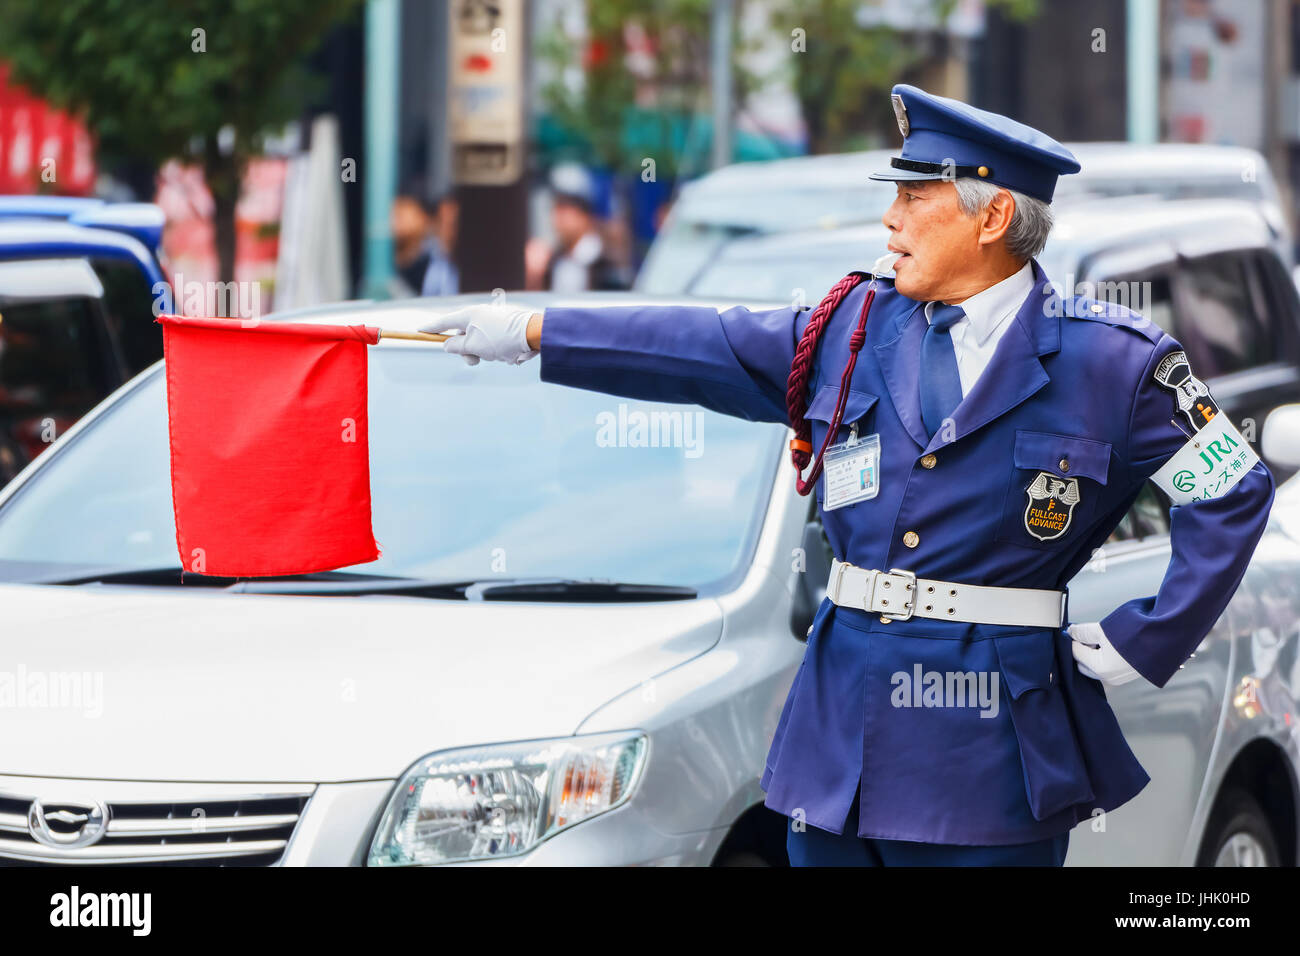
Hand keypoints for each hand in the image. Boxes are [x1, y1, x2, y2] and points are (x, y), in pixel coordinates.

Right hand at [420, 304, 539, 365]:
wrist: (533, 334)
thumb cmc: (501, 338)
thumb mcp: (473, 345)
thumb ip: (456, 346)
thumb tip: (446, 344)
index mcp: (469, 315)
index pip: (444, 322)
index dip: (431, 328)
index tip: (420, 331)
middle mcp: (479, 316)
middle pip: (462, 337)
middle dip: (467, 352)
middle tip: (475, 360)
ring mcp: (492, 323)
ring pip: (478, 344)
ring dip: (483, 354)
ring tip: (498, 355)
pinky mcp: (504, 331)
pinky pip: (492, 346)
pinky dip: (496, 352)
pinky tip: (508, 353)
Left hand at [1069, 621, 1140, 685]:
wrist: (1169, 635)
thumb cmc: (1136, 632)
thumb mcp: (1105, 629)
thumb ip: (1084, 632)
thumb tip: (1070, 632)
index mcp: (1101, 668)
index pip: (1075, 653)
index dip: (1075, 639)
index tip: (1078, 628)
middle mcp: (1109, 677)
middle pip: (1084, 662)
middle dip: (1084, 648)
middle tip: (1092, 633)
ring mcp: (1120, 677)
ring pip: (1096, 665)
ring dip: (1095, 652)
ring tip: (1105, 637)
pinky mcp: (1128, 674)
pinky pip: (1109, 666)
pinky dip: (1106, 656)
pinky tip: (1114, 643)